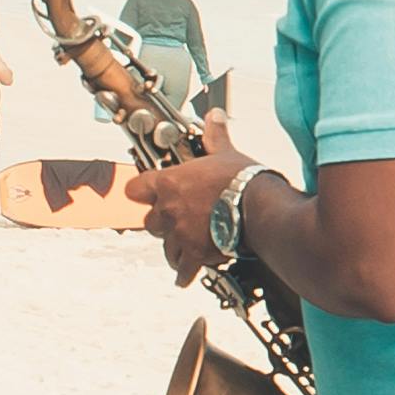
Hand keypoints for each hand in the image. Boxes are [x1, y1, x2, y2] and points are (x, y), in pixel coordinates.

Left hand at [126, 117, 256, 288]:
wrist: (258, 208)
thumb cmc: (242, 179)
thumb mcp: (225, 154)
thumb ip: (215, 137)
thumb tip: (214, 117)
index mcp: (171, 182)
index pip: (137, 188)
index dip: (141, 191)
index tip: (144, 193)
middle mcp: (169, 210)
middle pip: (150, 222)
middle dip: (161, 223)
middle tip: (173, 221)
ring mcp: (179, 234)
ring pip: (165, 247)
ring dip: (172, 248)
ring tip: (181, 248)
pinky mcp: (194, 254)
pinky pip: (182, 270)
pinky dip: (184, 274)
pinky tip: (185, 277)